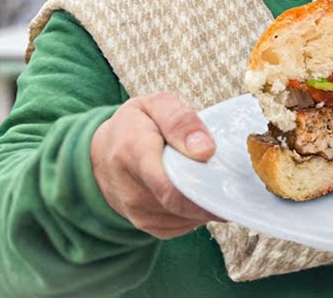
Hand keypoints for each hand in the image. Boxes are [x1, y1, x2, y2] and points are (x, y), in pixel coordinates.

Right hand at [91, 92, 223, 238]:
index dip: (204, 188)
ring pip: (187, 217)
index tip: (229, 180)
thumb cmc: (136, 125)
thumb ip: (181, 121)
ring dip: (206, 203)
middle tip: (231, 177)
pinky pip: (184, 225)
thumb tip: (206, 150)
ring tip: (212, 179)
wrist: (102, 153)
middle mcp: (132, 191)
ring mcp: (138, 213)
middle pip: (183, 204)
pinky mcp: (148, 226)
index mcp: (134, 153)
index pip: (169, 186)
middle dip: (212, 194)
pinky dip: (197, 211)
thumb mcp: (156, 105)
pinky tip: (198, 191)